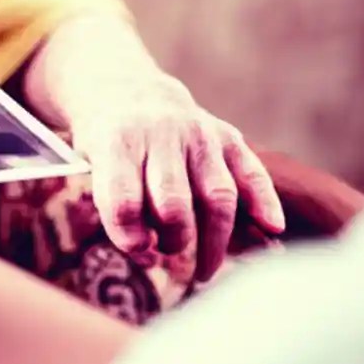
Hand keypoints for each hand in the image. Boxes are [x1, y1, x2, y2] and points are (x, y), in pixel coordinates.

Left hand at [24, 17, 285, 281]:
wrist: (131, 92)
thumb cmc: (110, 145)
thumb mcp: (92, 165)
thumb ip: (115, 207)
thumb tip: (148, 255)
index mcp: (117, 142)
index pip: (123, 200)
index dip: (129, 237)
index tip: (139, 251)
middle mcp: (160, 134)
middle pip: (173, 201)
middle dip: (174, 239)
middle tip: (169, 254)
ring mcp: (198, 134)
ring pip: (217, 195)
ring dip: (214, 241)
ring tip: (204, 271)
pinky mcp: (226, 136)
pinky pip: (251, 172)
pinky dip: (265, 201)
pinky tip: (272, 228)